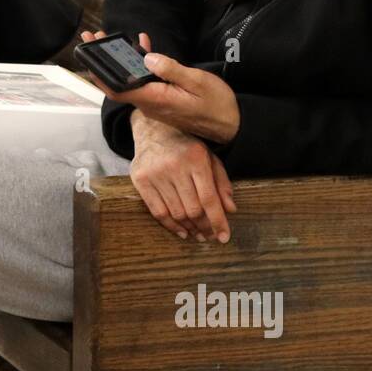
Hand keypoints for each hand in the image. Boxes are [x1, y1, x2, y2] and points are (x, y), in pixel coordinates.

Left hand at [80, 30, 240, 144]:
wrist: (231, 124)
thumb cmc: (217, 104)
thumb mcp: (197, 82)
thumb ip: (171, 70)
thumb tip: (146, 58)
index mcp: (155, 99)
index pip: (117, 87)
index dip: (99, 71)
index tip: (89, 51)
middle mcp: (149, 104)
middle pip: (119, 83)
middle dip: (104, 61)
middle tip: (94, 38)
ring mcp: (154, 103)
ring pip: (130, 81)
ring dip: (121, 61)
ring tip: (112, 39)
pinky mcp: (161, 101)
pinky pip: (144, 82)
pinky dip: (140, 64)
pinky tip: (142, 46)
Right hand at [128, 108, 236, 242]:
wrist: (155, 132)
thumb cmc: (187, 148)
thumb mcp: (210, 159)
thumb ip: (221, 183)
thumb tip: (230, 209)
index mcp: (196, 159)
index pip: (209, 198)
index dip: (218, 221)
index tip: (224, 238)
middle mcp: (175, 166)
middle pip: (193, 209)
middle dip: (204, 227)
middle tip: (210, 236)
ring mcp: (155, 174)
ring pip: (176, 212)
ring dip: (189, 228)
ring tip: (197, 234)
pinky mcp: (140, 180)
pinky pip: (157, 212)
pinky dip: (171, 226)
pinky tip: (181, 231)